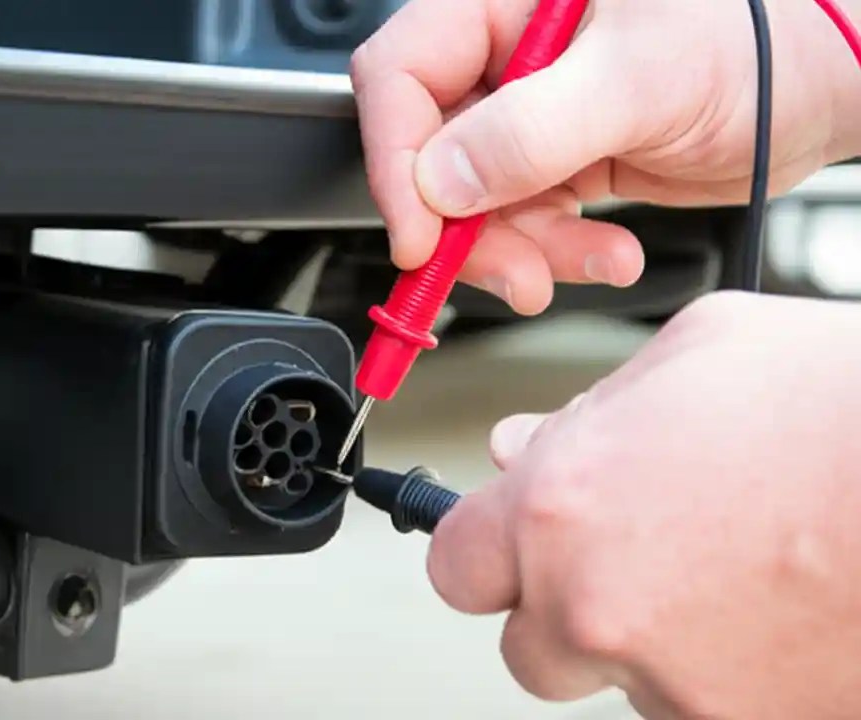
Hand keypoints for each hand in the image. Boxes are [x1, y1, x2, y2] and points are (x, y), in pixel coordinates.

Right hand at [351, 0, 860, 313]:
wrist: (827, 83)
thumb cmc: (759, 38)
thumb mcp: (639, 79)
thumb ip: (529, 130)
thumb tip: (439, 181)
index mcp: (503, 5)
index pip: (402, 75)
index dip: (396, 158)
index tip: (419, 231)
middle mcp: (507, 59)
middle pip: (429, 153)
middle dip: (463, 227)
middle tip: (506, 272)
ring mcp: (532, 114)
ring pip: (474, 202)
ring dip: (519, 252)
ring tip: (577, 267)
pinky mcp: (561, 160)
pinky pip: (527, 221)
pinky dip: (558, 254)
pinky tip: (606, 255)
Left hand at [428, 291, 860, 717]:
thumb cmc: (844, 405)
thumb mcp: (697, 353)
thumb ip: (587, 413)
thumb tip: (521, 448)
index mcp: (561, 508)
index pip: (456, 566)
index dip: (486, 553)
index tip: (510, 547)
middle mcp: (598, 608)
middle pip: (529, 649)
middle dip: (567, 610)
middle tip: (637, 560)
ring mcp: (678, 686)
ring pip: (627, 683)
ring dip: (658, 640)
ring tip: (742, 570)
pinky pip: (708, 708)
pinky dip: (733, 673)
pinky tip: (783, 609)